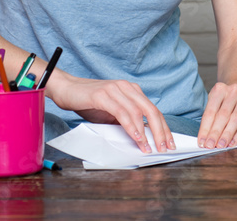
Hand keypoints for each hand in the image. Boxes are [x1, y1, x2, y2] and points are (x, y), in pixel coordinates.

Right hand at [50, 75, 174, 152]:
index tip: (169, 143)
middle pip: (151, 111)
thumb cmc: (89, 101)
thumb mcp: (112, 113)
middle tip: (164, 148)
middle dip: (160, 131)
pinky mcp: (103, 95)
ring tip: (149, 148)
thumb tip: (142, 138)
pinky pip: (122, 112)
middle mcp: (127, 87)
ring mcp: (115, 90)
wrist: (67, 88)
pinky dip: (130, 126)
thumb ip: (126, 120)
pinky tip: (135, 137)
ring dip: (145, 133)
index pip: (153, 110)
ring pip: (138, 112)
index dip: (163, 127)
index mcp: (132, 90)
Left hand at [197, 82, 236, 148]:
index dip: (205, 128)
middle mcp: (233, 91)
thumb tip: (204, 139)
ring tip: (221, 146)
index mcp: (220, 89)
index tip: (201, 142)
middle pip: (223, 115)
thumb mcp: (215, 105)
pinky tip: (232, 143)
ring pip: (235, 119)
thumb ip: (210, 120)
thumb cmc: (225, 103)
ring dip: (227, 135)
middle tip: (210, 145)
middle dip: (215, 133)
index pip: (210, 111)